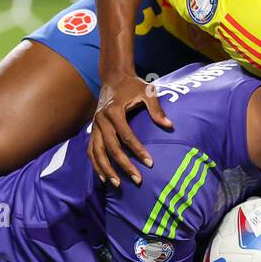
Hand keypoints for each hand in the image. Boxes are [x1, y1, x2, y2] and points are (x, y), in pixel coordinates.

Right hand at [87, 71, 172, 186]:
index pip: (126, 136)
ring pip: (97, 152)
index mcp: (114, 111)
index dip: (138, 150)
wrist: (113, 77)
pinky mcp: (92, 129)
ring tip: (117, 184)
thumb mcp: (147, 92)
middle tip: (137, 180)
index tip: (150, 163)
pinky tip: (103, 177)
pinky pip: (91, 150)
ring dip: (106, 169)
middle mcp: (101, 120)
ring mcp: (94, 125)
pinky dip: (95, 164)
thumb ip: (156, 109)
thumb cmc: (133, 85)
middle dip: (124, 165)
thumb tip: (169, 125)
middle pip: (111, 147)